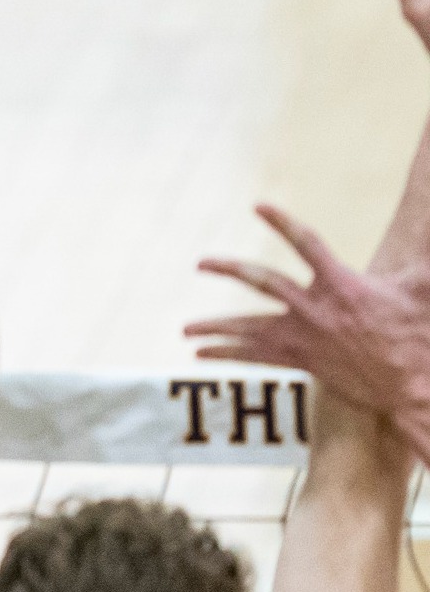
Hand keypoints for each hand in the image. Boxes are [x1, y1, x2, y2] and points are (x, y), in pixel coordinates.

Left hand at [186, 204, 429, 418]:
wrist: (412, 385)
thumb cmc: (419, 335)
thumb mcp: (420, 292)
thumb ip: (419, 265)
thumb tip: (429, 232)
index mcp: (342, 285)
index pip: (307, 243)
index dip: (283, 223)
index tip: (259, 206)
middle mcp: (315, 309)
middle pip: (262, 281)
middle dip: (230, 269)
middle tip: (201, 262)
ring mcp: (304, 337)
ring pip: (248, 328)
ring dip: (214, 328)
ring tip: (185, 330)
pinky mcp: (300, 361)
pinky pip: (255, 357)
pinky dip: (227, 353)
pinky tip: (201, 354)